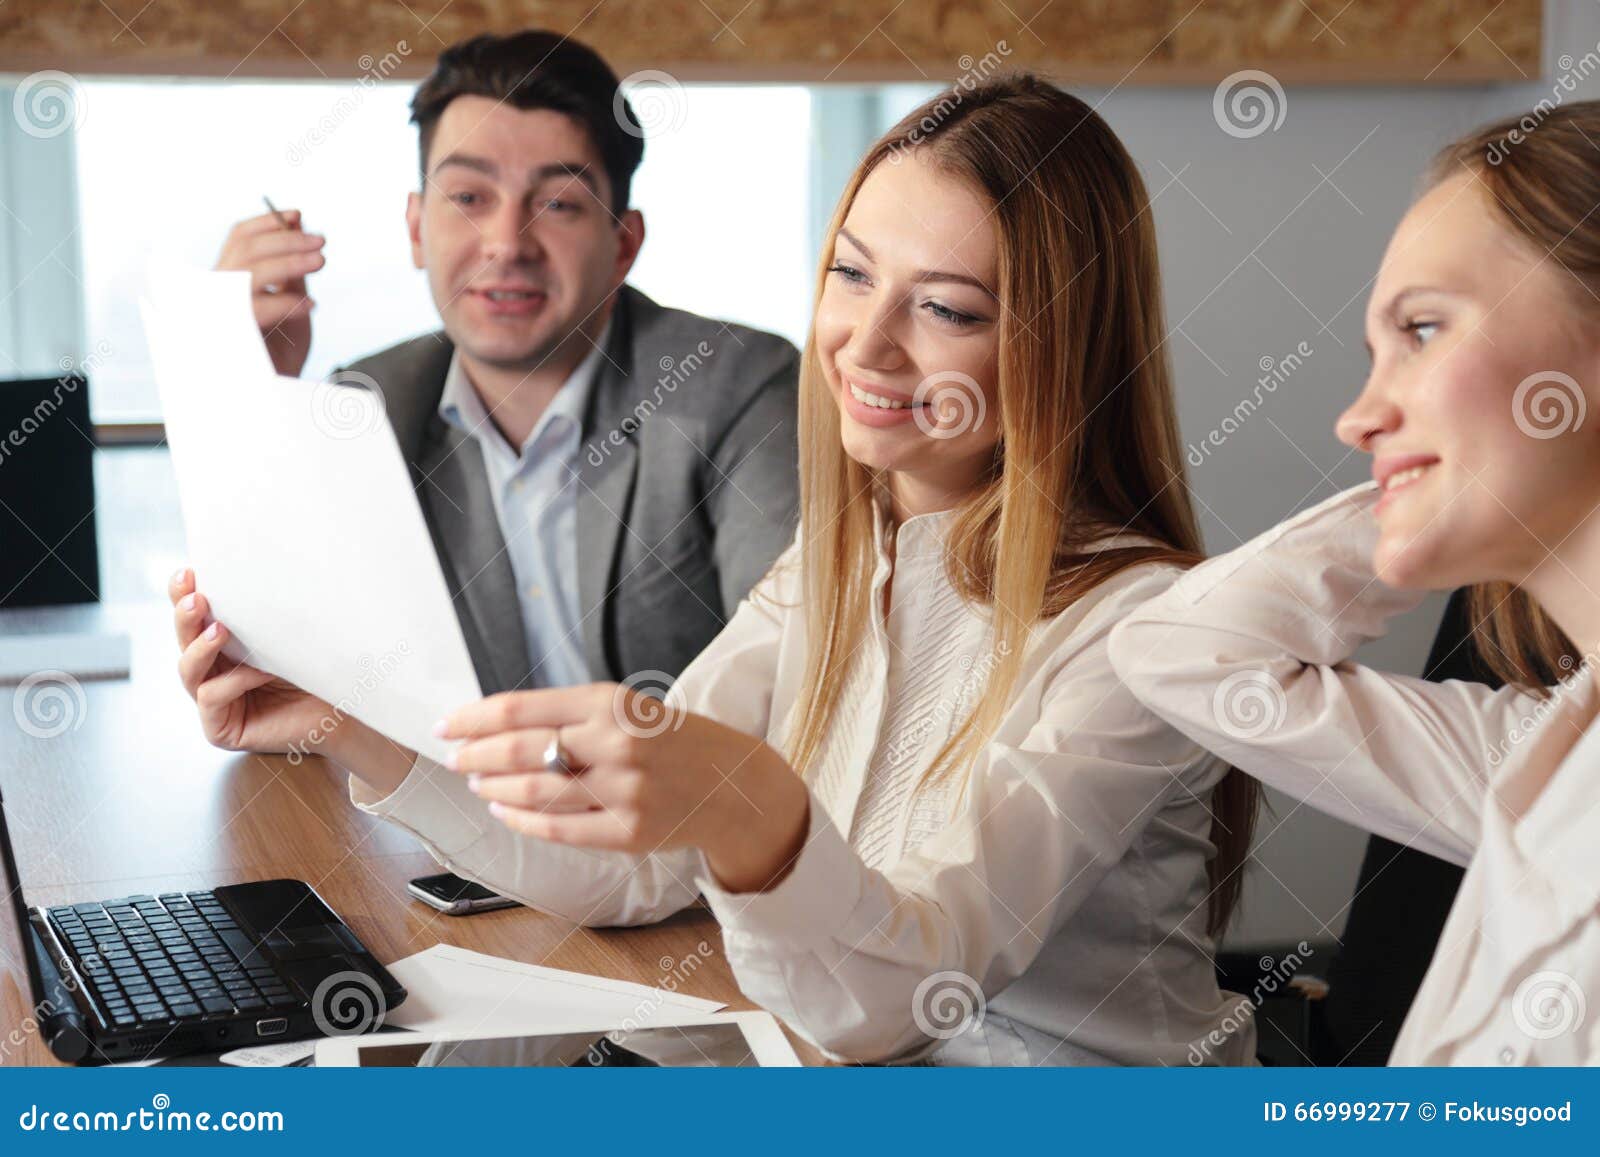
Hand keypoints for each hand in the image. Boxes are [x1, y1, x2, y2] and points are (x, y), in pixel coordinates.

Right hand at [169, 567, 334, 752]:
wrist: (343, 715)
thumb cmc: (318, 673)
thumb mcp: (290, 636)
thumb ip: (266, 615)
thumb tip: (257, 571)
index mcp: (225, 646)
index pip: (196, 617)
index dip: (183, 593)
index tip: (189, 570)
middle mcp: (214, 672)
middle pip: (184, 640)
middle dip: (185, 617)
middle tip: (195, 599)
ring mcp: (214, 702)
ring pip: (188, 670)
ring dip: (200, 648)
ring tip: (219, 630)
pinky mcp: (219, 729)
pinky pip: (212, 698)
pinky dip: (233, 682)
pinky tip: (260, 673)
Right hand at [214, 209, 323, 376]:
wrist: (278, 396)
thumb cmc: (283, 351)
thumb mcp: (292, 303)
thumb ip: (292, 269)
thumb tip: (297, 224)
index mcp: (228, 280)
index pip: (237, 239)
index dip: (265, 223)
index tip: (297, 215)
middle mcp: (214, 293)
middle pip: (244, 250)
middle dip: (285, 240)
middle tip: (321, 242)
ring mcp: (216, 313)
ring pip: (247, 274)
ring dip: (288, 263)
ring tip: (320, 262)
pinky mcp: (228, 337)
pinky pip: (254, 311)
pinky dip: (286, 303)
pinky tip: (310, 304)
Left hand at [438, 684, 811, 893]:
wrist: (732, 782)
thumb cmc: (669, 742)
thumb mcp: (626, 708)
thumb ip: (570, 714)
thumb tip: (497, 725)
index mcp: (610, 702)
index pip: (521, 708)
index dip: (474, 719)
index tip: (447, 725)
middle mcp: (616, 743)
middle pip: (520, 749)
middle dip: (475, 754)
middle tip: (454, 756)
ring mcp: (624, 790)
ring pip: (534, 791)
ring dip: (493, 788)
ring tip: (477, 782)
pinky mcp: (629, 831)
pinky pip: (558, 828)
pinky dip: (522, 819)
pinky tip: (506, 810)